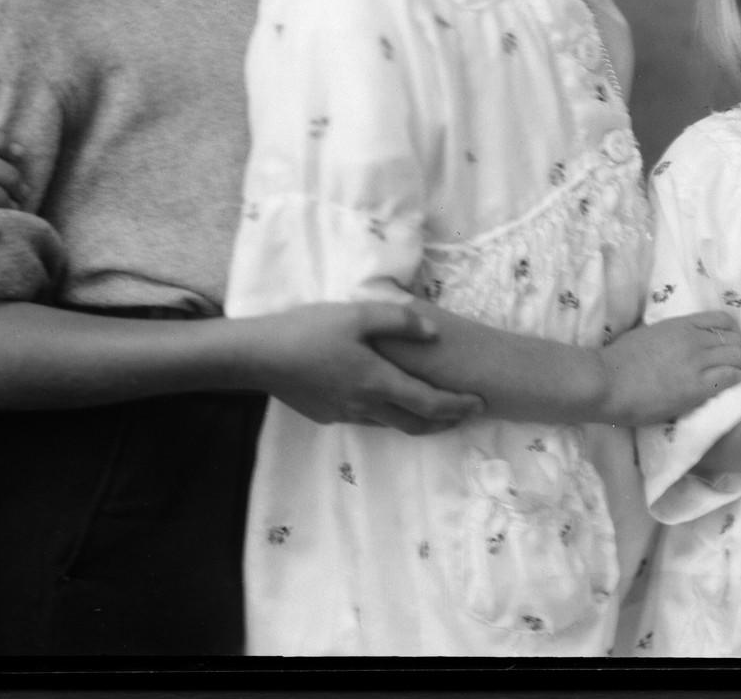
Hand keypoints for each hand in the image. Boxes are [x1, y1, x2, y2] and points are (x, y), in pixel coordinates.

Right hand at [252, 302, 485, 435]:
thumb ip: (398, 321)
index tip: (480, 403)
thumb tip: (434, 333)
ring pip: (390, 424)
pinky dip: (387, 413)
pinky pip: (366, 418)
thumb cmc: (309, 330)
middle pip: (416, 424)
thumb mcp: (357, 315)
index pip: (430, 404)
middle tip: (465, 413)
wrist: (260, 356)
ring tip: (431, 407)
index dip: (459, 407)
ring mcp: (345, 414)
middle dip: (445, 422)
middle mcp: (366, 406)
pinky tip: (382, 396)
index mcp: (378, 382)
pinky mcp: (327, 415)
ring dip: (416, 419)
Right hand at [603, 311, 740, 426]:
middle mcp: (692, 339)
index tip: (731, 344)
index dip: (733, 332)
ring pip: (737, 357)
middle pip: (734, 339)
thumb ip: (668, 335)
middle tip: (735, 365)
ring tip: (737, 378)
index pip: (722, 320)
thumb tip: (677, 340)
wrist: (607, 382)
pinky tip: (733, 387)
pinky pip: (731, 378)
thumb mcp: (646, 334)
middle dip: (739, 352)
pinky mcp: (697, 387)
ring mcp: (696, 362)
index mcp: (679, 324)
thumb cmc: (617, 360)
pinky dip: (738, 381)